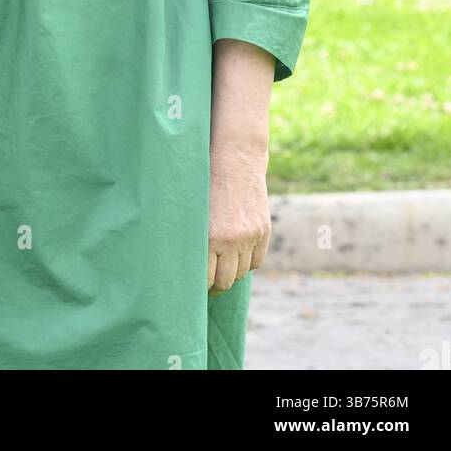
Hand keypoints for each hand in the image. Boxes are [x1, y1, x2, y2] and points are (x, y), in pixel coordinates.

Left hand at [207, 149, 270, 294]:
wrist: (236, 160)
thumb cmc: (206, 183)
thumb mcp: (195, 210)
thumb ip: (194, 238)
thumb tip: (186, 266)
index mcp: (210, 236)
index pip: (206, 278)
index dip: (200, 287)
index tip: (193, 289)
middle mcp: (231, 240)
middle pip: (225, 281)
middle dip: (216, 286)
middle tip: (208, 285)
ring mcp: (250, 237)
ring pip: (242, 272)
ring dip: (232, 273)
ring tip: (223, 268)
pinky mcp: (264, 232)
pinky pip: (257, 261)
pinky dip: (248, 262)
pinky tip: (238, 256)